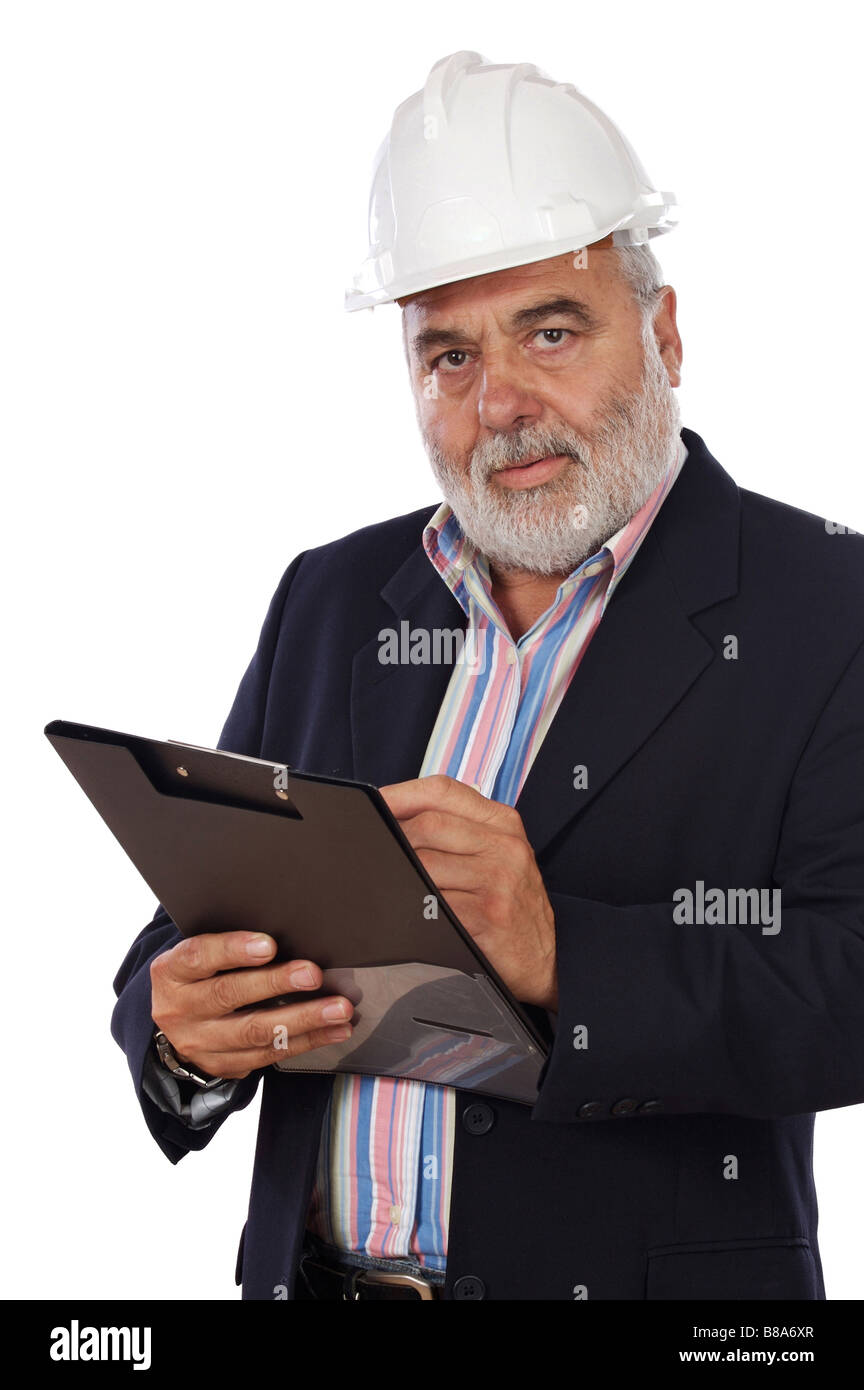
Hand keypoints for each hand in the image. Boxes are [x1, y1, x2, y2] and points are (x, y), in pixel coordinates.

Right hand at [150, 932, 353, 1078]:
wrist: (176, 1022)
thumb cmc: (200, 974)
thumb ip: (230, 945)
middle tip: (314, 975)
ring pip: (255, 1032)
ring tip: (338, 1009)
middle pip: (230, 994)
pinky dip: (307, 1041)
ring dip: (304, 1019)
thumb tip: (289, 931)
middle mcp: (180, 1009)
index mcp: (171, 972)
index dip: (233, 949)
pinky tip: (334, 1030)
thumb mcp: (200, 955)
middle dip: (277, 983)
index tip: (269, 944)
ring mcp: (200, 1042)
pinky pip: (269, 1054)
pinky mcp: (222, 1065)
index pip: (199, 956)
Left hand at [379, 774, 557, 1010]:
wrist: (546, 960)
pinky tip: (406, 911)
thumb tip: (394, 818)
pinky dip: (410, 907)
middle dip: (393, 839)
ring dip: (398, 876)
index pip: (443, 790)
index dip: (401, 794)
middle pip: (428, 824)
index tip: (376, 804)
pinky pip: (432, 903)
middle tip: (374, 854)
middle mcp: (505, 846)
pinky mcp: (488, 915)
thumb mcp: (496, 856)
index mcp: (503, 823)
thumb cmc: (511, 905)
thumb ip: (456, 831)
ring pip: (424, 864)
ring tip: (389, 885)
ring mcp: (499, 880)